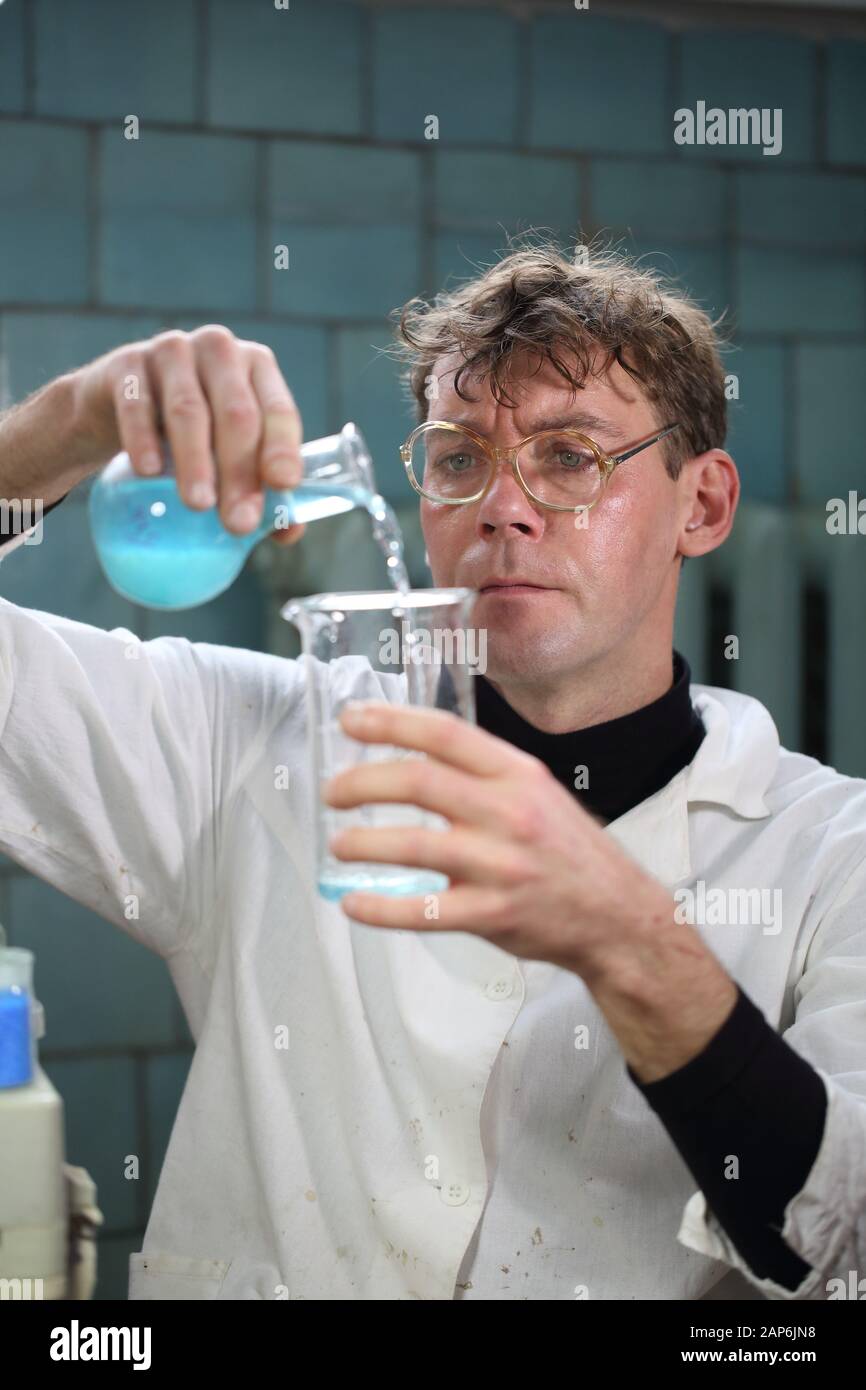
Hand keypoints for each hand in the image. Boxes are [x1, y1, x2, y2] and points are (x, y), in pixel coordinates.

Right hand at [70, 324, 306, 541]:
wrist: (115, 409)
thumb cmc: (188, 432)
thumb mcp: (226, 451)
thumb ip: (260, 486)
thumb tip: (289, 531)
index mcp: (257, 368)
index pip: (278, 410)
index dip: (283, 448)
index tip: (284, 486)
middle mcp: (219, 351)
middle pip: (237, 414)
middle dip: (240, 473)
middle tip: (237, 523)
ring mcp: (172, 352)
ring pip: (188, 410)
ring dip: (196, 461)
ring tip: (199, 505)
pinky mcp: (126, 365)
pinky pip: (136, 402)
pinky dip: (142, 438)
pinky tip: (149, 470)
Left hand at [322, 700, 676, 978]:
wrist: (616, 916)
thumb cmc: (567, 851)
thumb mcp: (536, 791)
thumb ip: (481, 773)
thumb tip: (409, 753)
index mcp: (517, 773)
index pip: (444, 733)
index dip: (390, 722)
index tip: (350, 720)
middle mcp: (510, 812)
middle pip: (419, 782)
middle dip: (362, 782)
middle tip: (333, 791)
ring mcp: (501, 865)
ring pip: (414, 845)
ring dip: (363, 843)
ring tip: (339, 844)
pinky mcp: (493, 915)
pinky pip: (423, 910)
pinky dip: (380, 909)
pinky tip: (354, 904)